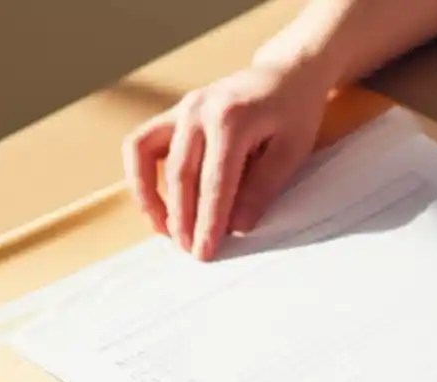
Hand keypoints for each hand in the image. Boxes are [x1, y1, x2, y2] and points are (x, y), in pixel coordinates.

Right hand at [122, 61, 331, 259]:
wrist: (286, 74)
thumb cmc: (295, 112)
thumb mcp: (293, 151)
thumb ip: (263, 187)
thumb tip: (237, 227)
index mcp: (232, 119)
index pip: (215, 183)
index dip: (208, 222)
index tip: (205, 252)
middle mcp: (198, 110)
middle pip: (180, 174)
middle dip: (183, 219)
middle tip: (190, 251)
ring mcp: (182, 108)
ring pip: (147, 156)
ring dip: (152, 197)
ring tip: (167, 231)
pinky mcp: (174, 112)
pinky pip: (142, 143)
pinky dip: (141, 174)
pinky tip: (157, 202)